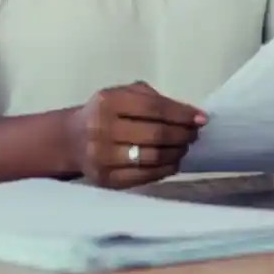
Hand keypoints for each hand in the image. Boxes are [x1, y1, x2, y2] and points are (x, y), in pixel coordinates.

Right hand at [67, 81, 206, 188]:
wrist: (71, 140)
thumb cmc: (105, 113)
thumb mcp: (122, 94)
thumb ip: (152, 99)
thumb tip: (190, 114)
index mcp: (108, 102)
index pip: (154, 108)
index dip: (182, 114)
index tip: (201, 118)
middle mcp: (102, 129)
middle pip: (156, 134)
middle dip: (182, 134)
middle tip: (194, 134)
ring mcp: (102, 157)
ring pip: (152, 157)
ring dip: (176, 152)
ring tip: (184, 147)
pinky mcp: (106, 179)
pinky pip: (144, 176)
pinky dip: (165, 169)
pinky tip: (172, 162)